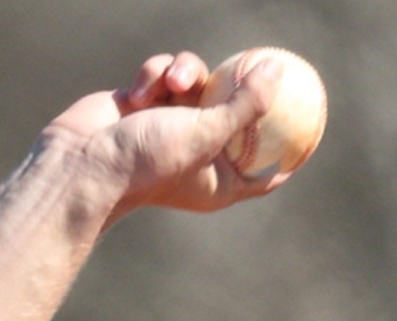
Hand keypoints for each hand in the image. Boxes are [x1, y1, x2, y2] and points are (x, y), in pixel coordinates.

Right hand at [43, 51, 288, 224]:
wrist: (83, 161)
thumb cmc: (149, 159)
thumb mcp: (207, 132)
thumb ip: (247, 103)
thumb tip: (278, 70)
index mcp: (220, 180)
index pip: (266, 171)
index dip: (289, 152)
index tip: (313, 131)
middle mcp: (199, 153)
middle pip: (236, 116)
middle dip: (240, 90)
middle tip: (261, 65)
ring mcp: (171, 125)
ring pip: (198, 80)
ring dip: (185, 71)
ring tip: (173, 81)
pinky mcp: (146, 102)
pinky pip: (165, 74)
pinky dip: (155, 75)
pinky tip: (139, 90)